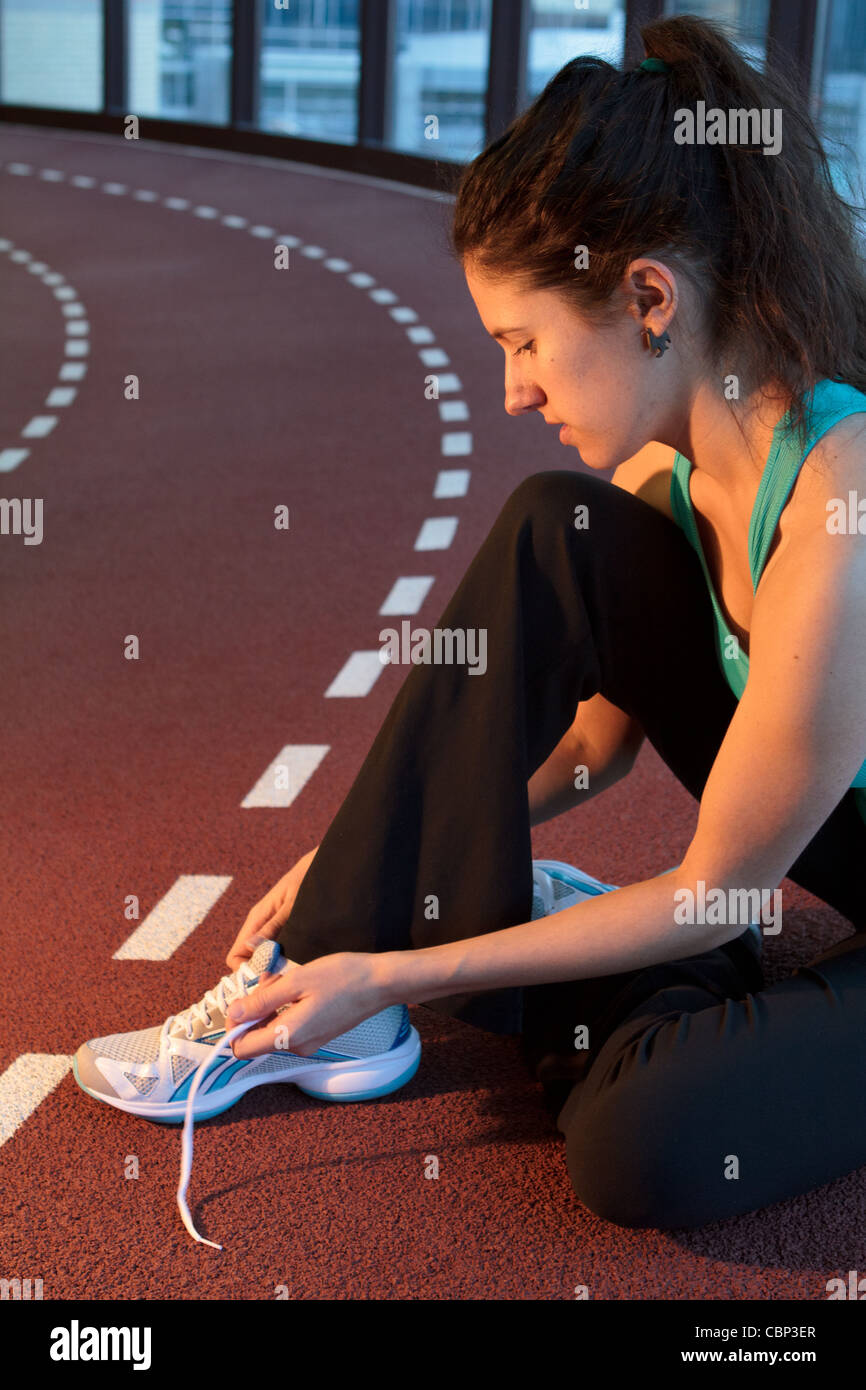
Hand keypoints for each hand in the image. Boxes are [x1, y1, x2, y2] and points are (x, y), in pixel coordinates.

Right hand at [225, 847, 317, 971]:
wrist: (326, 864)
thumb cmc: (309, 880)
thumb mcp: (293, 906)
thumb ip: (273, 926)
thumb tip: (249, 948)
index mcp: (257, 918)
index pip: (235, 955)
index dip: (244, 972)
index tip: (263, 982)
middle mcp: (261, 924)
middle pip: (249, 959)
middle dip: (261, 973)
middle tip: (281, 982)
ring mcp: (273, 926)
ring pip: (264, 956)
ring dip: (275, 967)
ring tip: (293, 974)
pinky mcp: (286, 927)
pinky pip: (278, 949)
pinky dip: (285, 959)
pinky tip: (300, 963)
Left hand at [226, 952, 391, 1058]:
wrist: (381, 982)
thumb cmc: (342, 977)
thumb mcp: (296, 981)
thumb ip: (262, 1001)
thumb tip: (234, 1013)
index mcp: (289, 1036)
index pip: (242, 1049)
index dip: (234, 1025)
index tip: (241, 999)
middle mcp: (298, 1047)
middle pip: (257, 1038)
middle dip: (255, 1009)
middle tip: (269, 980)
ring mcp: (310, 1043)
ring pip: (273, 1029)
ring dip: (271, 1005)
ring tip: (286, 979)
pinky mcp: (318, 1035)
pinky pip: (289, 1026)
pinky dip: (285, 1007)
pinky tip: (298, 986)